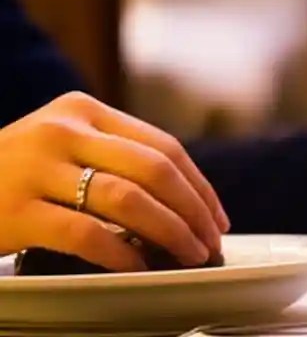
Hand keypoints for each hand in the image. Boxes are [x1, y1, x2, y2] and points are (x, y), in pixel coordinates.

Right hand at [0, 93, 228, 271]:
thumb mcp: (59, 145)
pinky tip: (139, 266)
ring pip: (129, 200)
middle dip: (193, 211)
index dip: (199, 185)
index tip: (217, 216)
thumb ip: (111, 155)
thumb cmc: (11, 175)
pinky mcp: (17, 211)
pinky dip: (123, 252)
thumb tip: (184, 199)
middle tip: (210, 242)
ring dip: (170, 232)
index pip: (162, 146)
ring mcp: (37, 169)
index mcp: (83, 110)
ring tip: (188, 256)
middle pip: (155, 170)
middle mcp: (63, 131)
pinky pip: (87, 233)